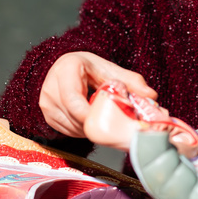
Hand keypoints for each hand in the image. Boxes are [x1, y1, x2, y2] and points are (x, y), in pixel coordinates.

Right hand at [40, 52, 155, 138]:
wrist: (64, 67)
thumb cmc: (86, 68)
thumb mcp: (109, 69)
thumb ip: (131, 81)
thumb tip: (151, 95)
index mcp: (65, 70)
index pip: (74, 101)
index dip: (92, 115)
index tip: (110, 119)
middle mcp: (51, 88)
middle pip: (75, 118)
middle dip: (97, 123)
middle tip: (116, 122)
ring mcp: (46, 104)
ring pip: (72, 128)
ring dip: (91, 128)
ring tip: (104, 118)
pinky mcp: (47, 116)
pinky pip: (68, 132)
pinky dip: (83, 130)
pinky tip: (92, 120)